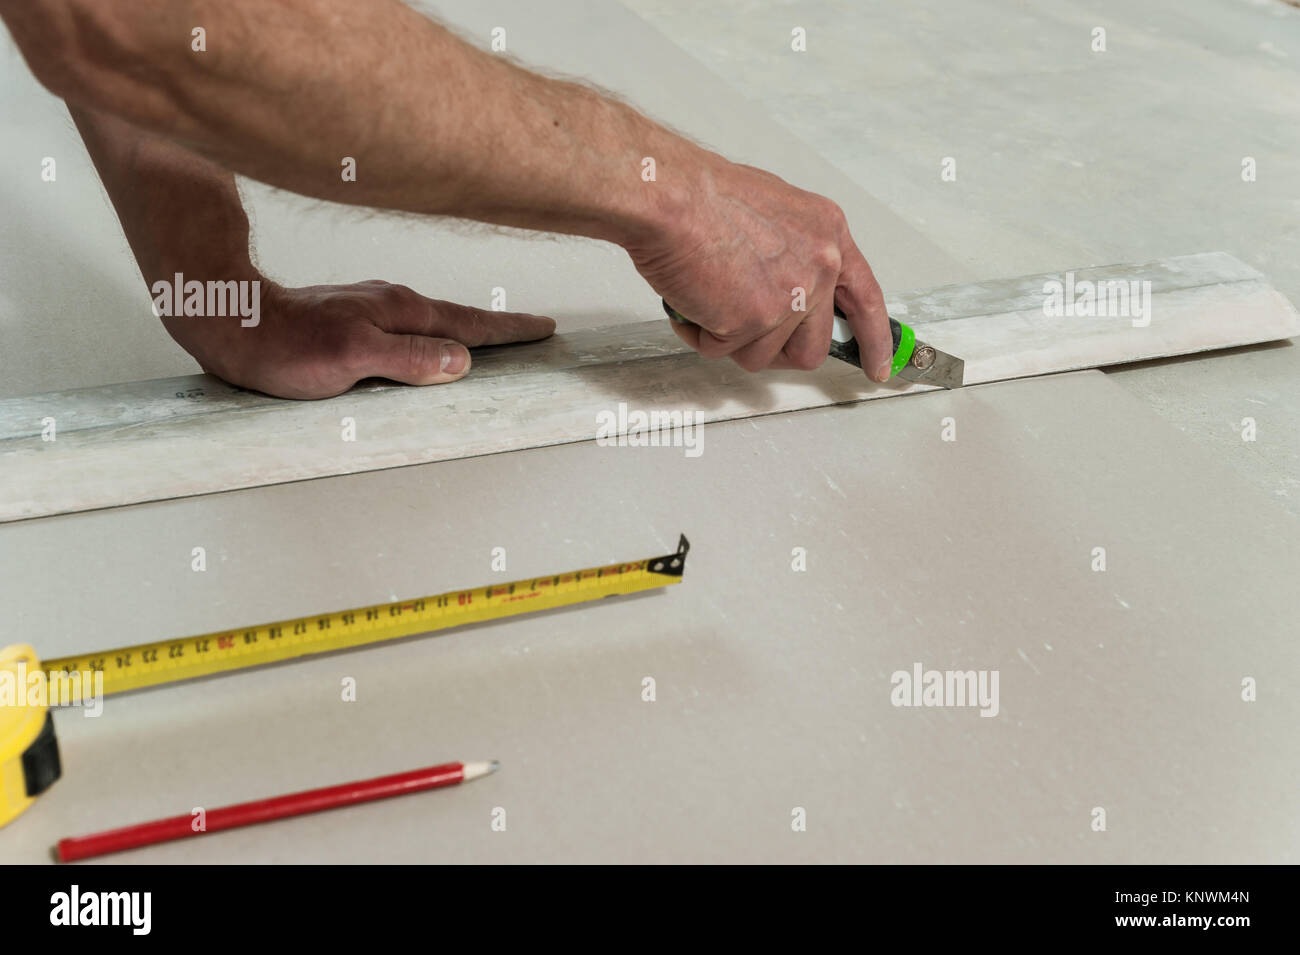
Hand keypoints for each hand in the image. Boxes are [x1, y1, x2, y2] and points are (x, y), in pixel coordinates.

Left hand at [161, 279, 555, 398]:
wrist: (226, 320)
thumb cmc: (281, 345)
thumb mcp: (352, 358)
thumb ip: (409, 359)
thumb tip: (461, 361)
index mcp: (400, 312)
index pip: (469, 323)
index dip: (508, 329)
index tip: (544, 328)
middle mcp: (390, 303)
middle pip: (458, 317)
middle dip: (499, 325)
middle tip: (534, 328)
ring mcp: (370, 307)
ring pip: (433, 319)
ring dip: (467, 327)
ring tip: (493, 337)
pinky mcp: (351, 316)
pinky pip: (408, 324)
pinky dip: (432, 330)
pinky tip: (429, 340)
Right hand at [626, 157, 893, 380]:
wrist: (671, 197)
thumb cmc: (705, 196)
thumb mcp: (775, 210)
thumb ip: (794, 253)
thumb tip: (785, 287)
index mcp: (828, 236)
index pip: (865, 299)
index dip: (873, 339)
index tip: (877, 365)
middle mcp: (819, 268)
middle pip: (811, 348)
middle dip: (775, 351)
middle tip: (743, 334)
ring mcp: (789, 299)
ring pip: (761, 356)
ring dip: (728, 339)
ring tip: (706, 299)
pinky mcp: (751, 322)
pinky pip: (721, 351)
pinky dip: (699, 333)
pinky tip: (690, 300)